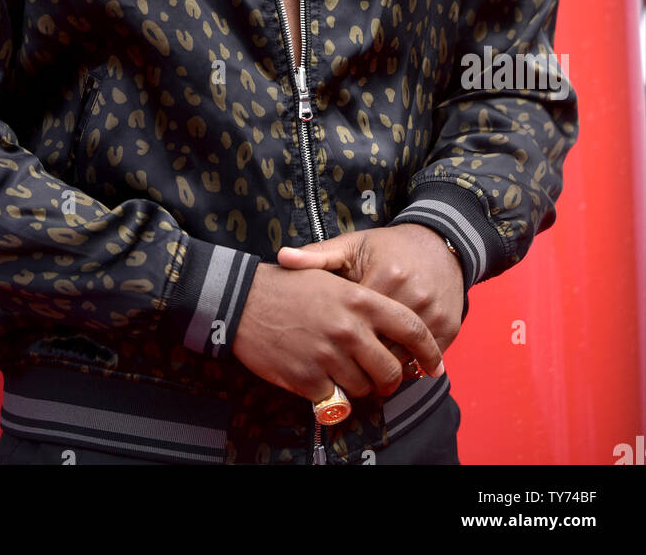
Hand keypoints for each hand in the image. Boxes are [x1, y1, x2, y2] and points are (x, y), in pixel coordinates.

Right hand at [231, 261, 443, 405]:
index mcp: (360, 299)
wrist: (242, 299)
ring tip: (339, 369)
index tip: (435, 366)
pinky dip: (328, 394)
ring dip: (356, 386)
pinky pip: (334, 400)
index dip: (429, 351)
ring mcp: (328, 354)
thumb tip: (396, 330)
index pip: (412, 329)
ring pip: (364, 389)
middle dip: (389, 381)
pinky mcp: (308, 378)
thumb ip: (365, 301)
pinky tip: (316, 374)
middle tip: (379, 378)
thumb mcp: (331, 276)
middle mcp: (349, 328)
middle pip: (391, 371)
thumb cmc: (288, 286)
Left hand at [277, 224, 464, 357]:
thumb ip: (318, 255)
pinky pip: (428, 358)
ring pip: (405, 358)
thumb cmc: (388, 248)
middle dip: (363, 360)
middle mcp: (412, 295)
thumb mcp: (353, 245)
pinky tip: (394, 362)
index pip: (358, 324)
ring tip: (367, 368)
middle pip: (382, 347)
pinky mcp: (451, 325)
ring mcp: (434, 312)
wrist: (438, 243)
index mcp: (385, 276)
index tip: (329, 344)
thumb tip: (282, 258)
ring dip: (386, 366)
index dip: (342, 338)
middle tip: (346, 366)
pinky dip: (411, 364)